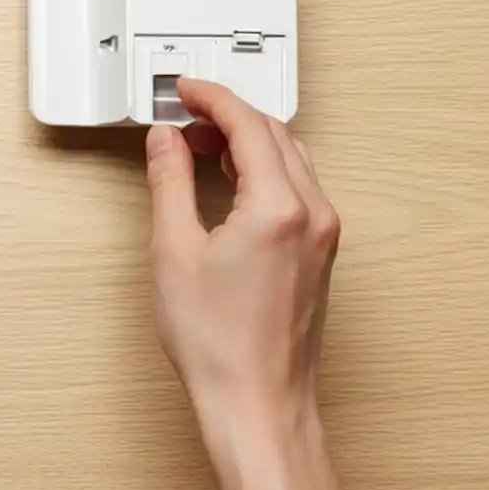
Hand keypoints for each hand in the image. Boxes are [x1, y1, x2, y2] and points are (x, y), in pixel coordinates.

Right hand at [146, 79, 340, 489]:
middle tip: (186, 114)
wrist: (256, 401)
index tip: (186, 88)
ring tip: (200, 145)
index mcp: (278, 208)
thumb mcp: (173, 251)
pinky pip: (298, 186)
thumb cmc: (218, 345)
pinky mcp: (321, 252)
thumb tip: (165, 142)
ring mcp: (323, 235)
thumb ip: (170, 183)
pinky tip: (231, 179)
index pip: (248, 125)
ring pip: (291, 158)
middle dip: (229, 115)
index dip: (212, 98)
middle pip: (276, 134)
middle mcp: (312, 215)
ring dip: (248, 140)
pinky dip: (264, 168)